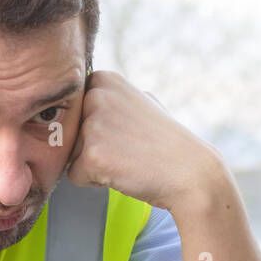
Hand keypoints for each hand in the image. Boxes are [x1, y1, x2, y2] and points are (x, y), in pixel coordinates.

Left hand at [66, 71, 224, 211]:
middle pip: (71, 133)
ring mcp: (92, 124)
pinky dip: (96, 182)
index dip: (99, 129)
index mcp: (104, 79)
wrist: (190, 171)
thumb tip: (91, 92)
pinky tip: (124, 172)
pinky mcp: (91, 154)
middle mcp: (95, 95)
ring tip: (128, 159)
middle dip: (94, 147)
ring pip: (72, 155)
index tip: (125, 132)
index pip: (76, 112)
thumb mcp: (139, 102)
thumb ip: (111, 98)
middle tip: (128, 148)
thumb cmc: (166, 143)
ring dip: (95, 164)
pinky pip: (76, 176)